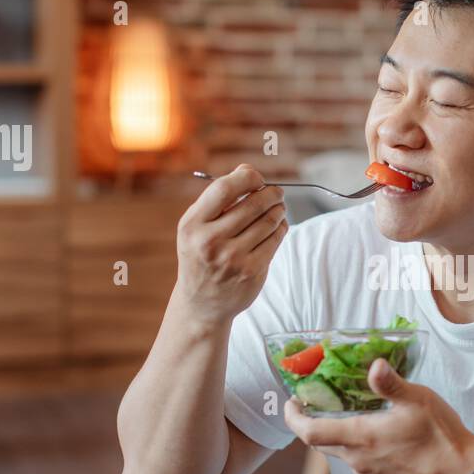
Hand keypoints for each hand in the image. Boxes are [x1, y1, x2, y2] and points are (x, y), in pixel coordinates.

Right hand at [173, 164, 286, 329]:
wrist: (202, 303)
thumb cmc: (201, 254)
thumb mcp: (197, 226)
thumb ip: (219, 198)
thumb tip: (247, 170)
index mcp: (192, 225)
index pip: (223, 189)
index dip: (246, 178)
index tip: (256, 178)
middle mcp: (210, 242)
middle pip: (252, 204)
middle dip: (270, 193)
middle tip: (276, 192)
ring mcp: (232, 259)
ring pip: (268, 222)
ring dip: (279, 209)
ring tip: (279, 207)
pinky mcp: (251, 272)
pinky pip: (275, 240)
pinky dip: (281, 228)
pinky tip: (278, 225)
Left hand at [284, 358, 473, 473]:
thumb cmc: (441, 438)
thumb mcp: (418, 400)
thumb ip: (390, 383)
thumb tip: (374, 364)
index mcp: (361, 439)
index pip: (310, 433)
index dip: (293, 418)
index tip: (291, 403)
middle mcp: (359, 460)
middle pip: (320, 444)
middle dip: (311, 423)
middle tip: (313, 403)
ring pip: (340, 454)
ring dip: (334, 435)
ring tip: (344, 414)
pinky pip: (358, 463)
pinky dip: (353, 447)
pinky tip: (371, 434)